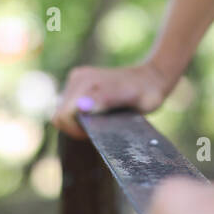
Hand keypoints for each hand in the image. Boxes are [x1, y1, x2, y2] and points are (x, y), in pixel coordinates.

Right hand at [51, 59, 173, 139]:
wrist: (152, 80)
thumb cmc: (145, 91)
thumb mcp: (129, 96)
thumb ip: (105, 99)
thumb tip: (81, 107)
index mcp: (83, 81)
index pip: (63, 115)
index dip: (74, 130)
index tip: (94, 134)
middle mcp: (76, 79)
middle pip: (61, 114)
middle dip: (75, 127)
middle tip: (100, 130)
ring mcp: (78, 82)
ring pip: (64, 113)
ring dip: (78, 123)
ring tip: (102, 122)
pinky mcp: (81, 87)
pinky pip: (71, 109)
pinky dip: (80, 118)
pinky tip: (99, 117)